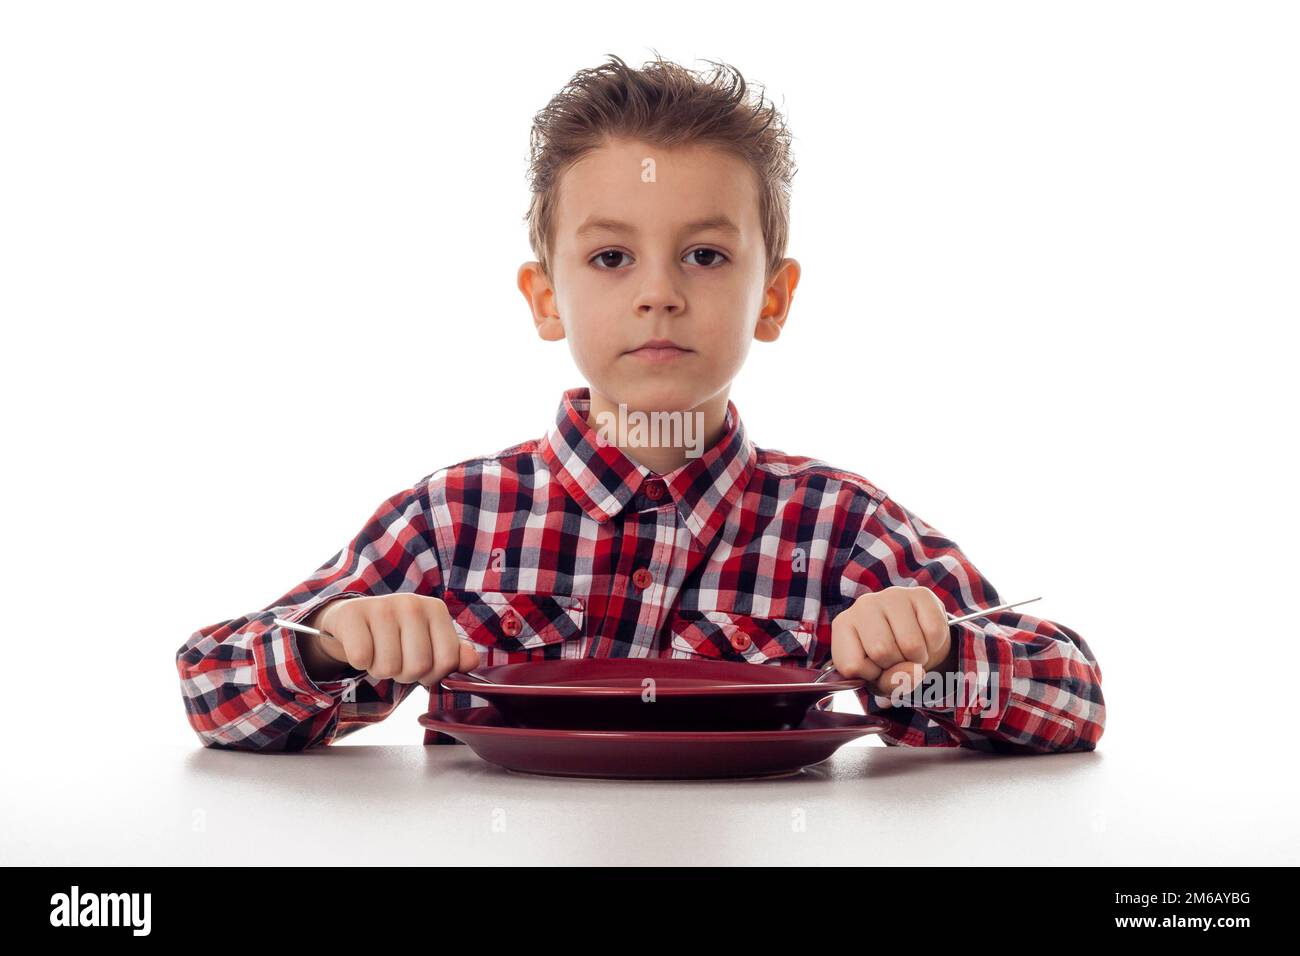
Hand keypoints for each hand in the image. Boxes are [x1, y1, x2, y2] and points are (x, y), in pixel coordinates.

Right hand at [306, 593, 479, 688]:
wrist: (353, 618)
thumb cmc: (397, 635)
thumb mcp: (429, 640)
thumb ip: (454, 654)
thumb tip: (472, 662)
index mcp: (436, 609)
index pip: (448, 661)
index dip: (433, 675)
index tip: (421, 665)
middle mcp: (412, 603)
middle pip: (418, 667)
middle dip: (405, 675)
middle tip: (396, 660)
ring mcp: (382, 606)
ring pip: (388, 668)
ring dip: (381, 671)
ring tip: (378, 652)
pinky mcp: (352, 614)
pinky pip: (361, 659)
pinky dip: (360, 663)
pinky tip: (362, 647)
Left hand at [830, 586, 956, 702]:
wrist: (914, 637)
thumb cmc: (887, 659)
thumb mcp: (879, 680)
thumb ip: (891, 683)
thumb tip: (916, 672)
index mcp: (843, 625)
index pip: (852, 665)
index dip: (870, 675)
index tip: (874, 667)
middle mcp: (863, 605)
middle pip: (882, 651)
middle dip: (895, 665)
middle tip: (897, 658)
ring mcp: (892, 595)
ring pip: (911, 644)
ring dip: (918, 658)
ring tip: (911, 650)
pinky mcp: (921, 593)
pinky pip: (934, 631)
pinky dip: (934, 646)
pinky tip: (925, 638)